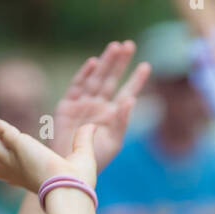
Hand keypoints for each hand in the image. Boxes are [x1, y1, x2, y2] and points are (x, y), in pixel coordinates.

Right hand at [0, 110, 97, 195]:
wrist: (72, 191)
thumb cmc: (80, 184)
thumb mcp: (81, 158)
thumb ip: (82, 141)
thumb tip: (90, 127)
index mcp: (29, 179)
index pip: (7, 173)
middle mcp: (18, 172)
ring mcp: (14, 160)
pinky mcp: (18, 146)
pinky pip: (1, 132)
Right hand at [53, 40, 149, 170]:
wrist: (70, 167)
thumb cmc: (94, 159)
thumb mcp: (113, 142)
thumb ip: (121, 121)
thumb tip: (130, 100)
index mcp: (113, 116)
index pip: (127, 93)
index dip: (136, 80)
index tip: (146, 66)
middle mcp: (99, 106)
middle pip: (112, 79)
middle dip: (120, 63)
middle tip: (129, 45)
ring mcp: (83, 103)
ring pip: (97, 78)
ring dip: (105, 62)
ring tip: (116, 47)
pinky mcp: (68, 104)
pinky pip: (78, 85)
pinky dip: (85, 74)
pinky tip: (93, 63)